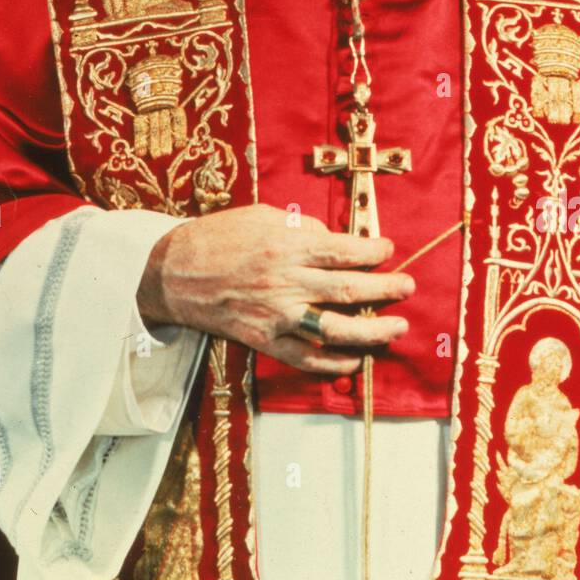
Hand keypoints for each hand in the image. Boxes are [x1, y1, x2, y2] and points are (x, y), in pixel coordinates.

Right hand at [137, 203, 414, 374]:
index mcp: (285, 246)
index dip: (373, 251)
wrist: (172, 273)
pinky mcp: (264, 341)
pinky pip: (306, 359)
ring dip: (372, 331)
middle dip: (385, 289)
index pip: (343, 250)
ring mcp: (276, 315)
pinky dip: (334, 364)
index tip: (388, 249)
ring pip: (335, 329)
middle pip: (348, 289)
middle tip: (407, 287)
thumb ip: (300, 227)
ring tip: (397, 328)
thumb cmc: (216, 238)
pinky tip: (355, 359)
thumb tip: (333, 238)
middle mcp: (285, 282)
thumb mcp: (260, 216)